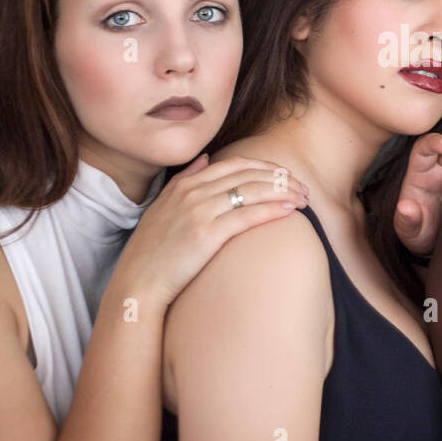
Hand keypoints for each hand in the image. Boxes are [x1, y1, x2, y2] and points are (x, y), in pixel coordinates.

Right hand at [115, 154, 309, 305]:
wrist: (138, 283)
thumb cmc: (154, 251)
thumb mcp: (163, 207)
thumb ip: (185, 179)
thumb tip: (205, 158)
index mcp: (185, 184)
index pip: (236, 164)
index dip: (266, 167)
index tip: (286, 175)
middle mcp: (193, 192)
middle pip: (249, 174)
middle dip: (281, 178)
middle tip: (302, 187)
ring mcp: (198, 211)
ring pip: (252, 190)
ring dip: (284, 192)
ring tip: (303, 199)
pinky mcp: (206, 234)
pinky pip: (247, 215)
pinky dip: (273, 209)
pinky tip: (290, 211)